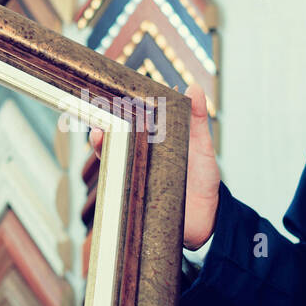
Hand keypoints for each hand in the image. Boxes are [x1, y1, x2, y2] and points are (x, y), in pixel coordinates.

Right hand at [89, 83, 219, 249]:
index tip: (111, 98)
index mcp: (152, 141)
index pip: (130, 121)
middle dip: (103, 129)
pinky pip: (117, 189)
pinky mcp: (133, 199)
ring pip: (111, 161)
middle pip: (113, 140)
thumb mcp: (202, 145)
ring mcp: (134, 177)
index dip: (118, 110)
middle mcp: (138, 157)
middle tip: (100, 119)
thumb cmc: (203, 178)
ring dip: (102, 149)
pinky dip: (111, 179)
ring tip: (98, 137)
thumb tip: (193, 87)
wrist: (207, 218)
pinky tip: (109, 169)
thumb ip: (197, 118)